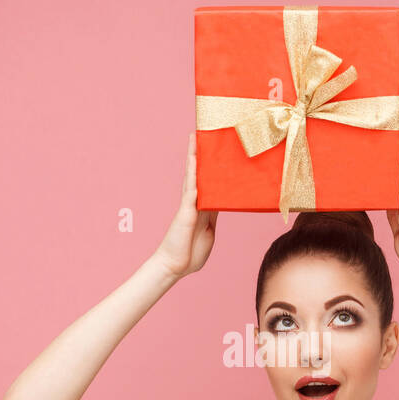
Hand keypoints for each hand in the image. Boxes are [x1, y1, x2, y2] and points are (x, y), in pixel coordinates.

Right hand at [155, 131, 217, 277]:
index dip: (212, 166)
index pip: (210, 182)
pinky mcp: (186, 211)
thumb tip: (223, 203)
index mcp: (203, 208)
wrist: (175, 267)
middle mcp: (195, 202)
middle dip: (200, 153)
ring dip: (194, 156)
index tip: (216, 150)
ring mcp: (189, 205)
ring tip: (196, 137)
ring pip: (193, 175)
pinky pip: (191, 189)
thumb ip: (214, 215)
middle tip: (204, 132)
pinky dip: (193, 174)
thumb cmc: (190, 253)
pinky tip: (194, 160)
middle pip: (199, 173)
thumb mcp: (209, 231)